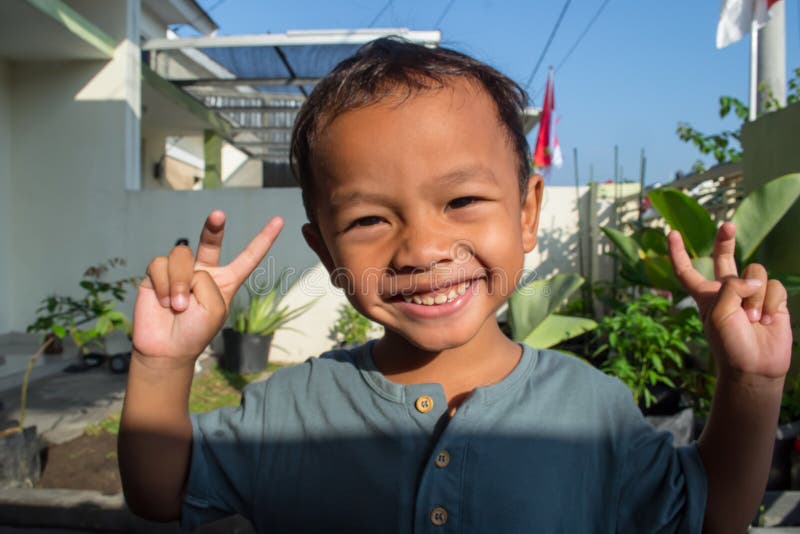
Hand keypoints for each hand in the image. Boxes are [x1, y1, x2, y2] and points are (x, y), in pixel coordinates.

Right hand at [132, 210, 283, 365]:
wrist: (167, 348)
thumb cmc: (196, 332)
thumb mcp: (216, 308)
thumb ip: (208, 282)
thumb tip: (186, 270)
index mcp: (226, 281)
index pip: (248, 257)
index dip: (263, 239)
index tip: (279, 221)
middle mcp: (204, 272)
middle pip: (211, 240)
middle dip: (214, 226)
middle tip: (219, 215)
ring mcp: (180, 271)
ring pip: (181, 255)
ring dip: (179, 283)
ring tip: (178, 306)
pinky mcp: (158, 273)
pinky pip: (160, 264)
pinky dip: (163, 284)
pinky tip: (163, 302)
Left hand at [668, 222, 791, 380]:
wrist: (755, 367)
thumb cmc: (730, 345)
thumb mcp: (718, 314)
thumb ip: (730, 288)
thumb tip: (752, 278)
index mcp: (706, 295)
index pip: (687, 271)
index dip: (678, 253)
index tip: (671, 233)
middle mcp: (727, 291)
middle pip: (724, 257)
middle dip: (725, 240)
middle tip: (727, 225)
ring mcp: (750, 294)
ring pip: (755, 273)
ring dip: (755, 298)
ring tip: (753, 320)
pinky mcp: (772, 300)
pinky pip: (773, 286)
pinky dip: (771, 303)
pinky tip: (769, 321)